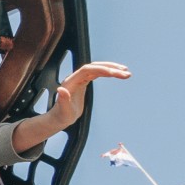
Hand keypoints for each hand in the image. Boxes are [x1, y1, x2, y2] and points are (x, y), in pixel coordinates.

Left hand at [9, 62, 131, 154]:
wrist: (59, 118)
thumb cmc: (61, 116)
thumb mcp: (63, 111)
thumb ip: (62, 100)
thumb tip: (61, 89)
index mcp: (71, 82)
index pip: (88, 70)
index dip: (101, 69)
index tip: (115, 73)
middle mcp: (75, 77)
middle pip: (94, 67)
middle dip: (110, 68)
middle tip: (126, 72)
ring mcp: (79, 79)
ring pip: (97, 68)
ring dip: (111, 69)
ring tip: (126, 72)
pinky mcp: (83, 82)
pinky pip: (97, 73)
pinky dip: (107, 72)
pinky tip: (117, 74)